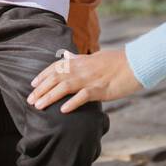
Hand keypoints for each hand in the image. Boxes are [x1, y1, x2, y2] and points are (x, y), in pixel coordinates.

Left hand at [26, 47, 142, 112]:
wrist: (136, 63)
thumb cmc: (117, 61)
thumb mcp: (95, 56)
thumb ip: (79, 59)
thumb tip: (66, 56)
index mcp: (81, 62)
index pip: (56, 67)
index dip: (43, 76)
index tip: (33, 84)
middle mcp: (82, 69)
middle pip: (56, 78)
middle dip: (41, 89)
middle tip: (29, 100)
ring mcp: (90, 79)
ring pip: (65, 87)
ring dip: (50, 97)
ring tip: (38, 106)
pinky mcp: (100, 89)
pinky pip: (83, 96)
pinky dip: (72, 103)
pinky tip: (63, 110)